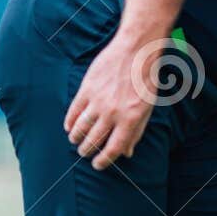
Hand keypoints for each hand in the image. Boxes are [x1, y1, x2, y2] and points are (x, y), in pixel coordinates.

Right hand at [64, 33, 159, 169]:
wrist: (136, 50)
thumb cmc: (145, 80)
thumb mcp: (147, 108)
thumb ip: (136, 131)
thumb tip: (127, 153)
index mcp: (131, 119)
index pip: (113, 148)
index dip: (104, 161)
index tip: (98, 165)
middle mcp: (113, 112)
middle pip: (93, 141)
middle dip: (87, 151)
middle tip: (85, 154)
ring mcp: (98, 101)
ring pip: (80, 128)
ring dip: (76, 139)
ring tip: (76, 142)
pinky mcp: (87, 89)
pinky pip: (74, 111)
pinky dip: (70, 123)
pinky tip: (69, 128)